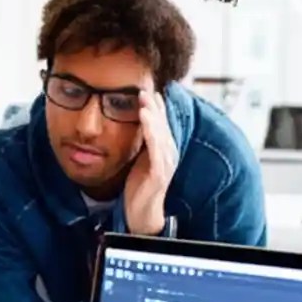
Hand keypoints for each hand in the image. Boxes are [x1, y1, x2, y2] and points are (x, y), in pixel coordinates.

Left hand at [124, 90, 176, 234]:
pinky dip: (151, 132)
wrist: (141, 213)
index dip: (156, 107)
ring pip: (161, 134)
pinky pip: (156, 148)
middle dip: (154, 106)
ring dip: (153, 116)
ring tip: (144, 100)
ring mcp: (166, 163)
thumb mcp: (139, 159)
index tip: (147, 89)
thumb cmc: (139, 186)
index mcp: (164, 150)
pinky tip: (145, 120)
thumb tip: (132, 125)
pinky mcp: (159, 172)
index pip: (161, 124)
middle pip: (163, 125)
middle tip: (144, 88)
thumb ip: (140, 143)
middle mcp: (168, 154)